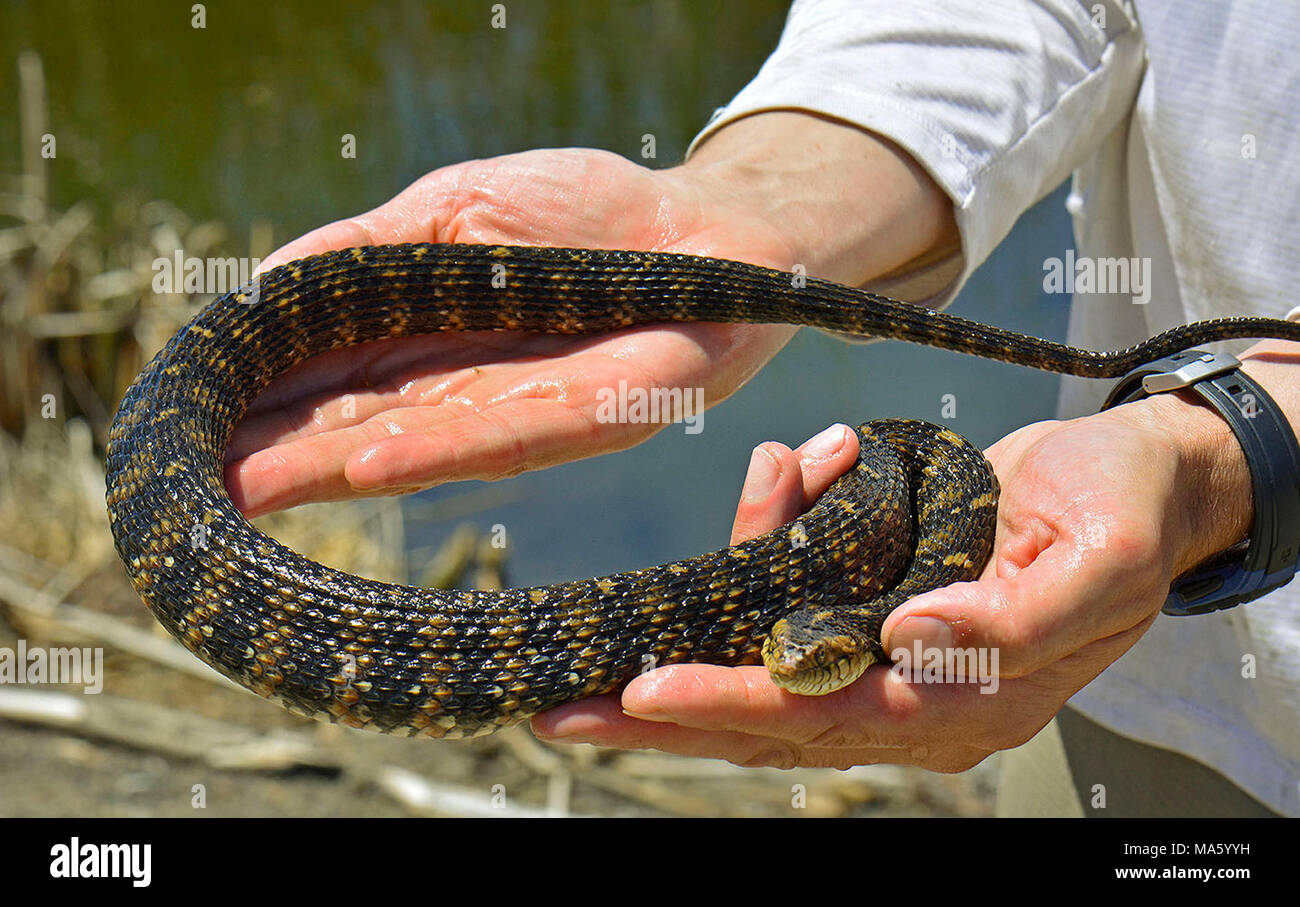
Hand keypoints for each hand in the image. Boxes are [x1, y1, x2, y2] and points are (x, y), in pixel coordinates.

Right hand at [226, 148, 798, 515]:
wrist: (706, 224)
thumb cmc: (584, 210)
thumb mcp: (453, 211)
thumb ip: (364, 253)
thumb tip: (260, 288)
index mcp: (424, 344)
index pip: (324, 381)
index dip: (257, 404)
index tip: (183, 432)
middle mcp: (463, 392)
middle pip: (356, 428)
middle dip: (275, 458)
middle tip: (190, 493)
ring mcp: (525, 411)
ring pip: (414, 444)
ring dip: (329, 469)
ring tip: (245, 488)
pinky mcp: (593, 415)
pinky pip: (506, 434)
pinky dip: (435, 448)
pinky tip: (365, 463)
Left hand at [531, 395, 1252, 770]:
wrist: (1144, 479)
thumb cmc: (1122, 511)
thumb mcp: (1096, 560)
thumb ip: (1010, 622)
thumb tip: (910, 647)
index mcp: (969, 700)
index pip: (824, 717)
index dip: (732, 706)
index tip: (645, 693)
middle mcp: (915, 694)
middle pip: (768, 717)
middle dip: (665, 713)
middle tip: (563, 708)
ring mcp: (893, 659)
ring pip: (769, 662)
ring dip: (709, 621)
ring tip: (689, 559)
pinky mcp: (879, 613)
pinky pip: (796, 601)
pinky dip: (769, 546)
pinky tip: (781, 478)